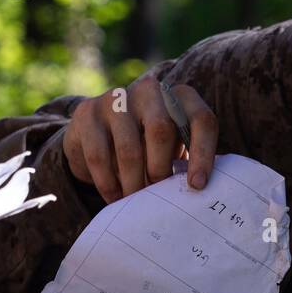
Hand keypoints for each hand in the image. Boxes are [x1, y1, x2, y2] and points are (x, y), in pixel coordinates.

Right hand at [62, 73, 218, 203]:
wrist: (101, 131)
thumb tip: (196, 189)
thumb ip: (187, 160)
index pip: (201, 120)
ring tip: (135, 202)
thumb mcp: (174, 146)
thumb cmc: (150, 145)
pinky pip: (99, 156)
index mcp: (181, 96)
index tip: (197, 185)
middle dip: (160, 170)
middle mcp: (151, 90)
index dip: (203, 154)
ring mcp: (117, 98)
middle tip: (156, 195)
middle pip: (161, 131)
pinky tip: (115, 198)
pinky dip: (108, 183)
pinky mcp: (88, 112)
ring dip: (133, 182)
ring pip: (129, 149)